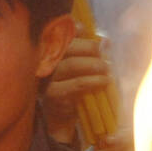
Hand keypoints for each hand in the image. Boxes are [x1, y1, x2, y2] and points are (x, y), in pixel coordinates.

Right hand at [44, 22, 112, 144]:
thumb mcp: (78, 69)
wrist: (61, 120)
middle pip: (66, 46)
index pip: (60, 33)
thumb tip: (105, 40)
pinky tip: (105, 81)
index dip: (77, 30)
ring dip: (94, 65)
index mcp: (47, 52)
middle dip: (90, 48)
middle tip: (105, 54)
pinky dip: (94, 81)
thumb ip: (87, 52)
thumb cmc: (71, 89)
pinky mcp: (53, 95)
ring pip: (72, 64)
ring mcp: (46, 79)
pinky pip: (77, 84)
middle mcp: (43, 63)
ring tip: (107, 68)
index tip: (93, 34)